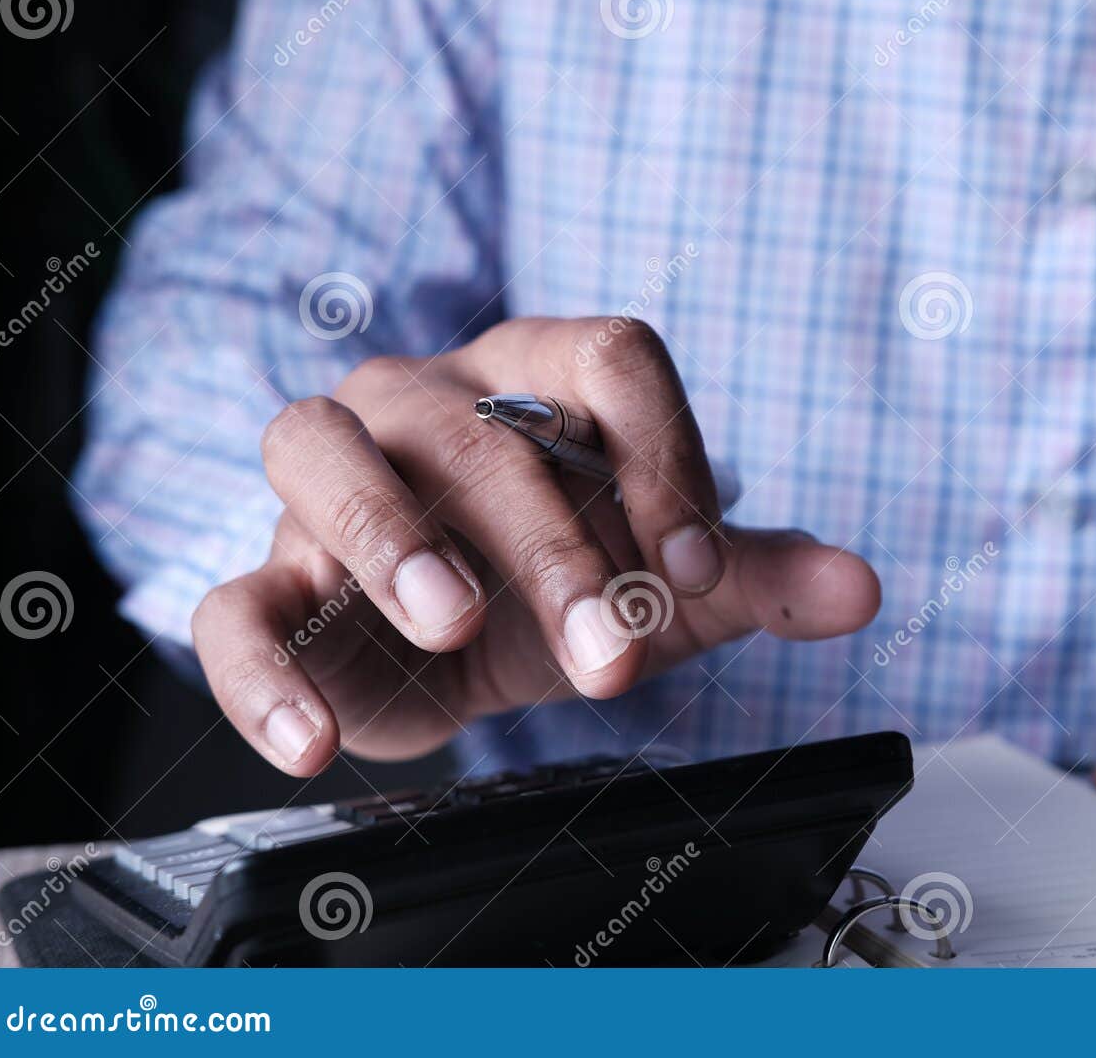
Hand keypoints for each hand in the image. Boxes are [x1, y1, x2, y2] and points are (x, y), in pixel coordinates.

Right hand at [191, 317, 880, 773]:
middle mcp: (426, 403)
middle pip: (478, 428)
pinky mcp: (271, 576)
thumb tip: (862, 588)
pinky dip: (263, 667)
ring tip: (456, 624)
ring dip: (390, 536)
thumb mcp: (663, 580)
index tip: (698, 572)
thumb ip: (753, 574)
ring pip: (323, 450)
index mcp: (536, 378)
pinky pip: (233, 599)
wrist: (451, 646)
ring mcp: (334, 479)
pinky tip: (316, 737)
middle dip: (554, 545)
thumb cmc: (561, 581)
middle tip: (612, 652)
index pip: (607, 358)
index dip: (663, 455)